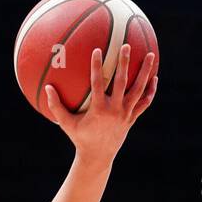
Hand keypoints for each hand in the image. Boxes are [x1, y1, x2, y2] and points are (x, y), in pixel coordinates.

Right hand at [44, 44, 156, 160]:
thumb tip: (46, 87)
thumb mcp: (66, 124)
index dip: (97, 67)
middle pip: (122, 83)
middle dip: (124, 63)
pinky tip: (154, 78)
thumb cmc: (80, 138)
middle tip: (126, 45)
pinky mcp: (132, 118)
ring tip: (149, 55)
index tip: (97, 50)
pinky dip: (150, 91)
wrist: (98, 157)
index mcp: (98, 110)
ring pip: (138, 90)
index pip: (98, 84)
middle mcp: (114, 110)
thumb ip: (56, 106)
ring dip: (145, 72)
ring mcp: (125, 114)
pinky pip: (144, 103)